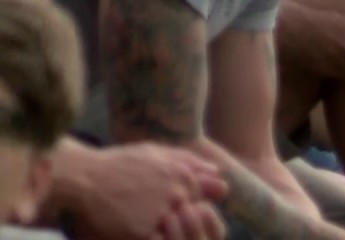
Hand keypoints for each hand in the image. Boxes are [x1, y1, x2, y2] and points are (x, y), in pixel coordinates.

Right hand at [72, 144, 227, 239]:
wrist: (85, 179)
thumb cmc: (119, 164)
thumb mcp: (157, 153)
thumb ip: (190, 162)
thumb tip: (218, 174)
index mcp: (184, 174)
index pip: (208, 197)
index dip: (194, 204)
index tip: (179, 207)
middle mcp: (178, 194)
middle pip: (196, 217)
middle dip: (186, 222)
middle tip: (166, 220)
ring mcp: (161, 214)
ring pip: (180, 232)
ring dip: (175, 234)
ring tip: (157, 228)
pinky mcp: (143, 232)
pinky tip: (144, 235)